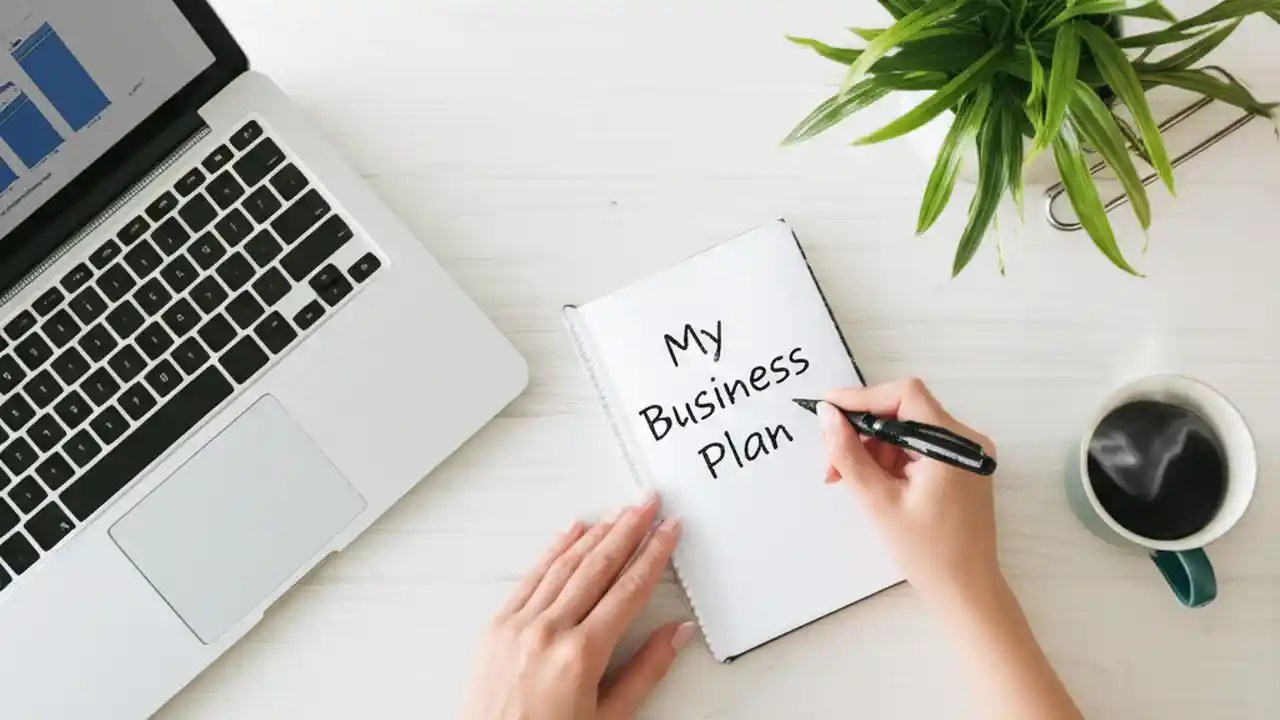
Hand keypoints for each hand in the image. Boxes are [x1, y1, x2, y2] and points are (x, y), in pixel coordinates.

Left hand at [461, 495, 693, 719]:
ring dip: (596, 534)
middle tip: (648, 503)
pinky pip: (530, 578)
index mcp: (581, 655)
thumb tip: (677, 633)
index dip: (653, 555)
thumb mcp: (610, 719)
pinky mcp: (496, 627)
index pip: (628, 590)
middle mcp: (548, 631)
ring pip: (564, 566)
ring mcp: (518, 626)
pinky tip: (572, 532)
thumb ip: (646, 671)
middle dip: (628, 530)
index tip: (668, 531)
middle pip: (598, 567)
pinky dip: (554, 551)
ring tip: (619, 512)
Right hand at [819, 379, 1000, 604]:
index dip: (862, 397)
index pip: (904, 395)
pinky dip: (890, 460)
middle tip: (831, 459)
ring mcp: (965, 454)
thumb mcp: (879, 502)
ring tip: (844, 477)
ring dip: (872, 448)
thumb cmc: (928, 553)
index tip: (827, 408)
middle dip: (862, 431)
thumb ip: (849, 454)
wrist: (966, 590)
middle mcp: (965, 441)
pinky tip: (869, 481)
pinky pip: (918, 449)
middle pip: (904, 412)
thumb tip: (826, 416)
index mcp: (952, 445)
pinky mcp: (960, 468)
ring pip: (907, 431)